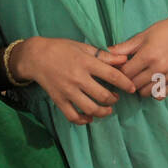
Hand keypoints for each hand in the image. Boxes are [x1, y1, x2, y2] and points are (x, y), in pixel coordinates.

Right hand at [11, 37, 134, 124]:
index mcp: (86, 63)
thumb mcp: (83, 47)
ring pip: (90, 108)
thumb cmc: (61, 49)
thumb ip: (104, 55)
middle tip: (116, 97)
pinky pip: (72, 116)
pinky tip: (89, 117)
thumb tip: (124, 60)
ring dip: (103, 112)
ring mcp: (68, 91)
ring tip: (107, 109)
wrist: (36, 57)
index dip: (126, 83)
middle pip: (103, 96)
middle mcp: (78, 78)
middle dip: (114, 99)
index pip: (112, 76)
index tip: (132, 88)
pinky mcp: (59, 100)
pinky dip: (83, 120)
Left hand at [110, 12, 167, 98]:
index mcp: (148, 55)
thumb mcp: (140, 37)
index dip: (118, 72)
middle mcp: (159, 68)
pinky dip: (152, 91)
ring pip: (145, 93)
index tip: (118, 68)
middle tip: (126, 74)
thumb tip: (105, 53)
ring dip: (139, 88)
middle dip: (127, 81)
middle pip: (134, 85)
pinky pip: (159, 95)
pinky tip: (150, 81)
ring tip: (138, 77)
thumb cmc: (159, 32)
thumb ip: (122, 48)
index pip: (126, 73)